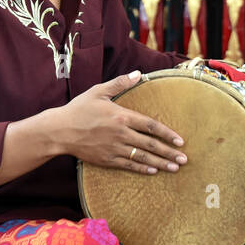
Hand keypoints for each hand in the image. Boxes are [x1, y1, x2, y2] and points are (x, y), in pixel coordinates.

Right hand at [53, 71, 186, 174]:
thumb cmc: (79, 109)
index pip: (150, 126)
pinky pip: (128, 165)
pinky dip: (142, 168)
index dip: (167, 133)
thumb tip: (138, 73)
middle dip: (169, 152)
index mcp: (121, 116)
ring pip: (142, 157)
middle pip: (150, 144)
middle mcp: (120, 134)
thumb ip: (120, 83)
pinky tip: (153, 171)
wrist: (59, 131)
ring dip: (161, 163)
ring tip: (175, 168)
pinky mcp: (106, 159)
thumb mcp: (98, 91)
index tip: (180, 140)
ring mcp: (114, 148)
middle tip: (185, 159)